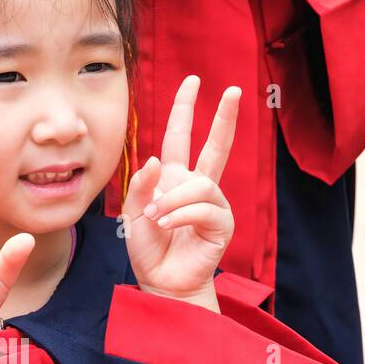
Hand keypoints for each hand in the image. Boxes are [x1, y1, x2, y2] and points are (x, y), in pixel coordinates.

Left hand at [121, 76, 237, 300]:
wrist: (162, 282)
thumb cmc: (149, 249)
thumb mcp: (133, 215)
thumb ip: (140, 186)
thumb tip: (154, 158)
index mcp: (173, 179)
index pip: (181, 137)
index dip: (185, 110)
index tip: (193, 81)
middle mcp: (196, 187)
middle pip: (215, 146)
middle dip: (223, 118)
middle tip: (232, 90)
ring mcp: (212, 205)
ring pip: (199, 184)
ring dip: (173, 200)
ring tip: (157, 218)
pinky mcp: (221, 224)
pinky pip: (203, 208)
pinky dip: (181, 215)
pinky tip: (168, 226)